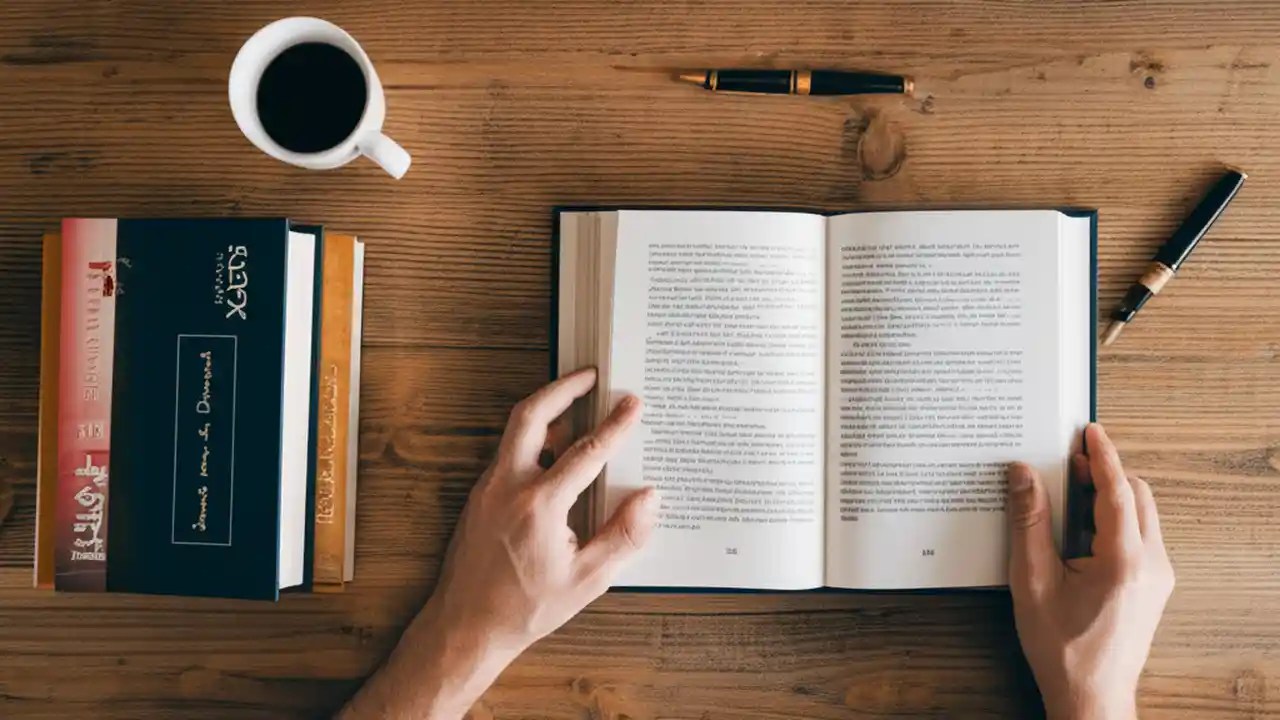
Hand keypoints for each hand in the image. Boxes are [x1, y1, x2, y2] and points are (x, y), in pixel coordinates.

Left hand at [339, 368, 656, 719]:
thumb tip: (650, 499)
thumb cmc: (525, 608)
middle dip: (563, 388)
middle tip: (590, 374)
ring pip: (516, 432)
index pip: (585, 452)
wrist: (465, 626)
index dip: (614, 425)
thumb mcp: (587, 580)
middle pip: (532, 415)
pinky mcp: (480, 497)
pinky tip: (554, 450)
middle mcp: (508, 486)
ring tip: (577, 405)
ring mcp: (488, 488)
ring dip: (547, 412)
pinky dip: (533, 440)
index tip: (632, 403)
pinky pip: (508, 454)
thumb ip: (623, 535)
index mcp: (539, 505)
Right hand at [1007, 423, 1174, 719]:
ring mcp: (1158, 576)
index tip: (1089, 431)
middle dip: (1105, 473)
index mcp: (1124, 560)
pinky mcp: (1153, 586)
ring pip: (1142, 515)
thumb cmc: (1062, 648)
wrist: (1091, 696)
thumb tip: (1022, 475)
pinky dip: (1115, 519)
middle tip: (1068, 461)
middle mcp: (1151, 564)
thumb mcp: (1033, 580)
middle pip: (1137, 496)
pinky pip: (1141, 536)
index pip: (1117, 491)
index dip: (1101, 456)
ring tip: (1071, 491)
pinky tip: (1081, 527)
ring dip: (1110, 496)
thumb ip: (1028, 522)